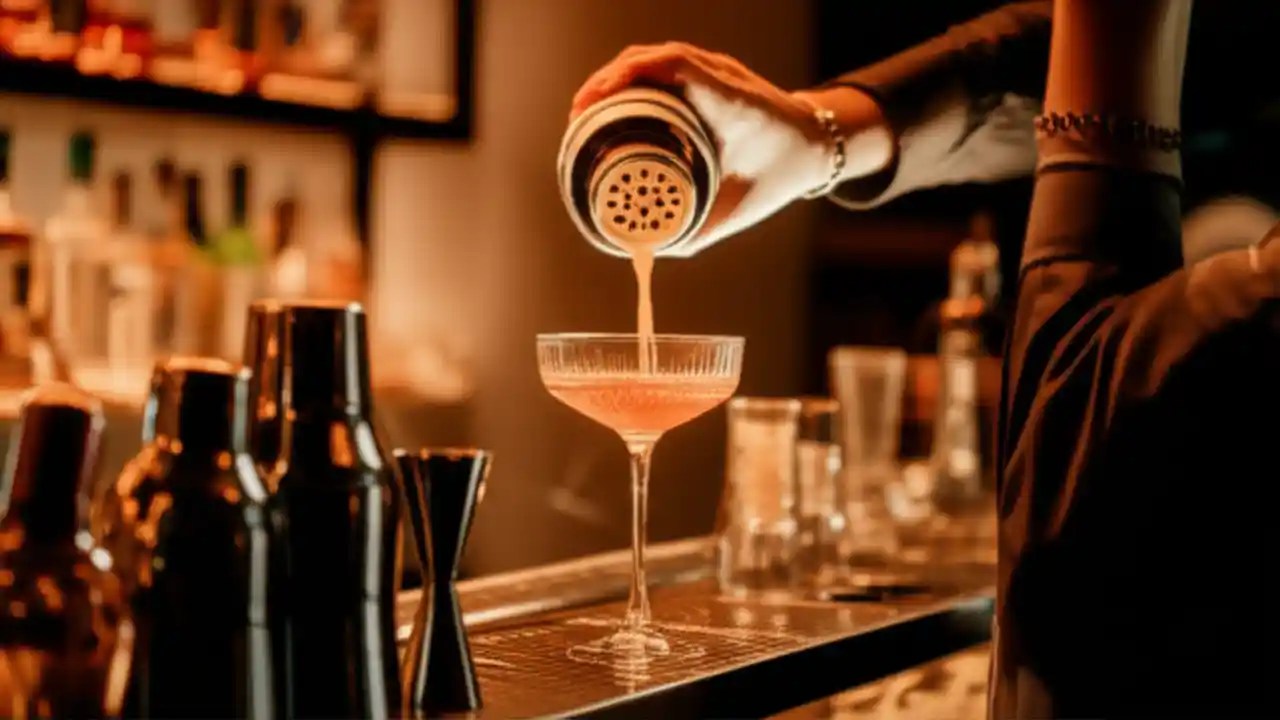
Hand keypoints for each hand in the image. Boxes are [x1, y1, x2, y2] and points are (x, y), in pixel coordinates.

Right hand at [571, 43, 892, 250]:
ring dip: (613, 78)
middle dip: (606, 83)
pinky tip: (609, 103)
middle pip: (652, 58)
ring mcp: (713, 71)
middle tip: (577, 119)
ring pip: (651, 58)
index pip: (678, 68)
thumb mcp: (740, 209)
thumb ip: (697, 230)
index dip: (630, 78)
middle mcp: (722, 77)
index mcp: (734, 104)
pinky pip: (659, 68)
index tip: (595, 104)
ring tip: (584, 111)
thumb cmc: (779, 175)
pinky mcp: (704, 75)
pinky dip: (628, 80)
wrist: (814, 144)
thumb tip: (648, 252)